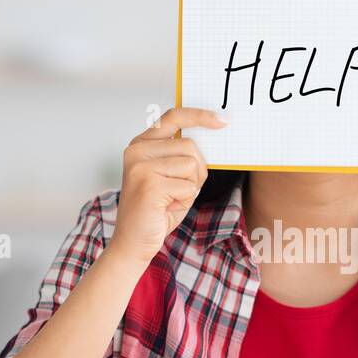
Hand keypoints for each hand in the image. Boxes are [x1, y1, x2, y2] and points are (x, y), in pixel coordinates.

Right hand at [112, 107, 219, 264]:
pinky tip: (166, 208)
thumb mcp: (171, 176)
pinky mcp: (149, 184)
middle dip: (196, 171)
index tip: (223, 120)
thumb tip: (212, 138)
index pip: (174, 117)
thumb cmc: (156, 209)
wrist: (133, 242)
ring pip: (192, 165)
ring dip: (190, 187)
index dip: (200, 116)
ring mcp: (141, 166)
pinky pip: (189, 186)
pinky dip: (185, 200)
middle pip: (190, 146)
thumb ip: (182, 155)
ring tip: (170, 199)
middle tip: (179, 190)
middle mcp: (137, 150)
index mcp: (141, 144)